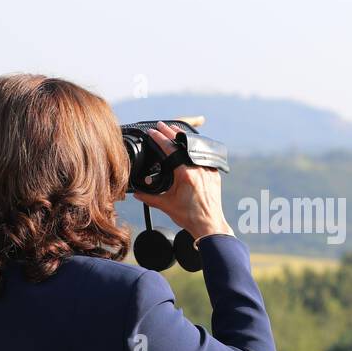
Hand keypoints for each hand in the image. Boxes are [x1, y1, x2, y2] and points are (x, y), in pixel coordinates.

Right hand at [132, 121, 234, 240]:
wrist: (209, 225)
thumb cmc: (189, 217)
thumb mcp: (166, 205)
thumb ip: (149, 197)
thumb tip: (136, 193)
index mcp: (186, 174)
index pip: (170, 149)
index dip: (159, 138)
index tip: (152, 132)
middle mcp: (198, 169)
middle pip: (183, 144)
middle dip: (170, 133)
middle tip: (161, 125)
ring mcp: (208, 170)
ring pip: (195, 149)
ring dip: (183, 140)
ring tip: (174, 132)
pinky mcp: (214, 174)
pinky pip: (203, 157)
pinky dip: (194, 150)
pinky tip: (189, 147)